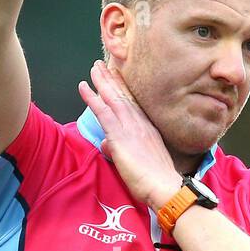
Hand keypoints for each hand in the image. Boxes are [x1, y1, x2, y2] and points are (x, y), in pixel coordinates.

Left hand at [78, 61, 181, 208]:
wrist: (165, 186)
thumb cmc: (157, 180)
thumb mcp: (141, 162)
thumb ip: (121, 150)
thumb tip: (106, 145)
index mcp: (148, 128)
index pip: (133, 103)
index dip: (123, 88)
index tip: (117, 74)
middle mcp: (140, 123)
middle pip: (123, 95)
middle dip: (112, 79)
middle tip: (102, 64)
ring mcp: (130, 127)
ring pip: (113, 98)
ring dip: (102, 81)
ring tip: (94, 67)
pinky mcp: (120, 135)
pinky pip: (103, 112)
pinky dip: (92, 98)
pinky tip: (84, 87)